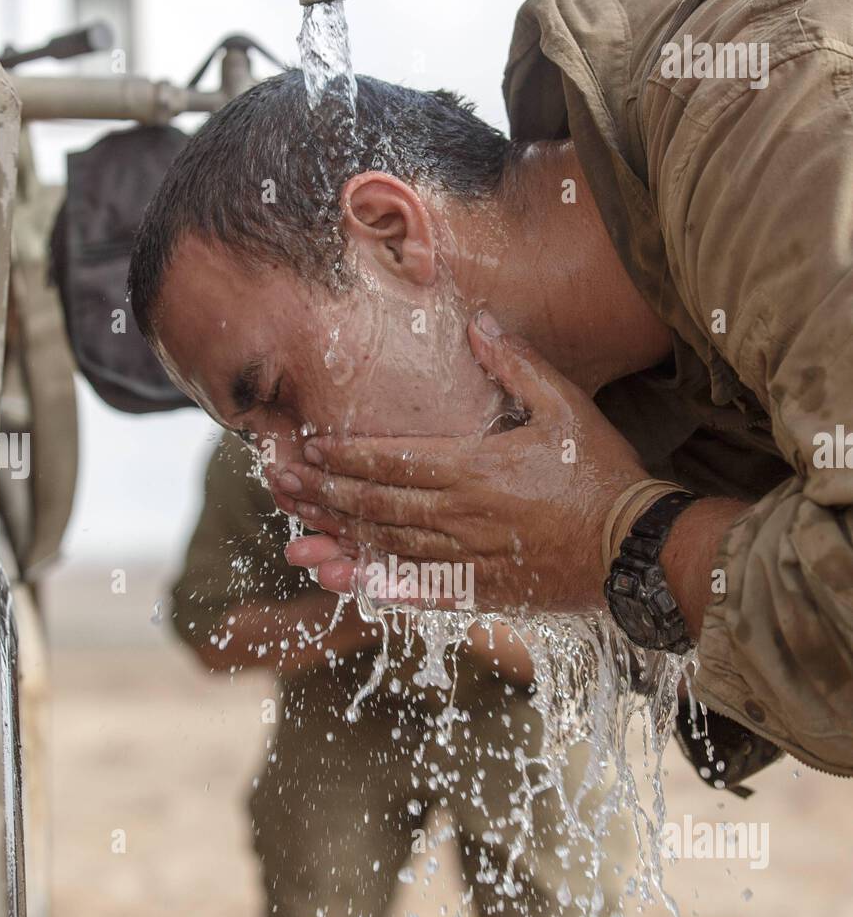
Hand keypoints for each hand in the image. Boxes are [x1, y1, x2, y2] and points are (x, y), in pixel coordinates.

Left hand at [270, 312, 650, 613]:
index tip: (303, 448)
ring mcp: (470, 561)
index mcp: (475, 469)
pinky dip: (385, 588)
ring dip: (338, 540)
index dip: (342, 454)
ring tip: (295, 537)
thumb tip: (478, 322)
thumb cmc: (604, 472)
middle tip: (279, 486)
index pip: (391, 460)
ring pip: (388, 549)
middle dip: (322, 493)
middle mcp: (461, 517)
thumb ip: (517, 365)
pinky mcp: (485, 593)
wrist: (637, 548)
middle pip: (375, 505)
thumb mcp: (566, 406)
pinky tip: (353, 586)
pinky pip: (423, 592)